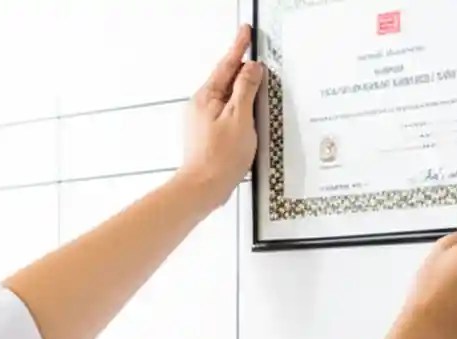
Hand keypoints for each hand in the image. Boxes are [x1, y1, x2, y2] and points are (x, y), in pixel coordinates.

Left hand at [176, 25, 263, 209]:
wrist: (203, 188)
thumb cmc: (220, 158)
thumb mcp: (240, 118)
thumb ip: (246, 90)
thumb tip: (251, 68)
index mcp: (207, 97)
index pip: (227, 64)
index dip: (239, 47)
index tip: (245, 32)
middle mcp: (200, 106)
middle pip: (225, 79)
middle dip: (241, 68)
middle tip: (255, 56)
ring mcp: (202, 121)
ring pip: (226, 97)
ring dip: (241, 90)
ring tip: (256, 85)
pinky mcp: (207, 134)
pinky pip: (225, 112)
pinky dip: (238, 108)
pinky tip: (248, 115)